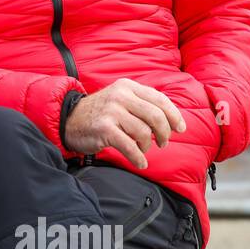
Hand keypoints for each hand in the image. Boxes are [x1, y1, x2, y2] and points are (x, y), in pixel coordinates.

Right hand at [63, 78, 185, 169]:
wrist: (69, 120)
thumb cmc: (99, 114)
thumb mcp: (119, 99)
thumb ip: (141, 104)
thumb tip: (171, 120)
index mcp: (127, 86)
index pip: (159, 99)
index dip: (174, 115)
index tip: (180, 128)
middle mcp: (120, 96)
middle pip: (155, 116)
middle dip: (164, 133)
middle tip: (162, 143)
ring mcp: (111, 111)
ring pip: (144, 132)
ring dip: (147, 145)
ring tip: (143, 149)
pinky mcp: (104, 129)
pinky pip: (130, 146)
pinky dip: (138, 157)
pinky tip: (140, 162)